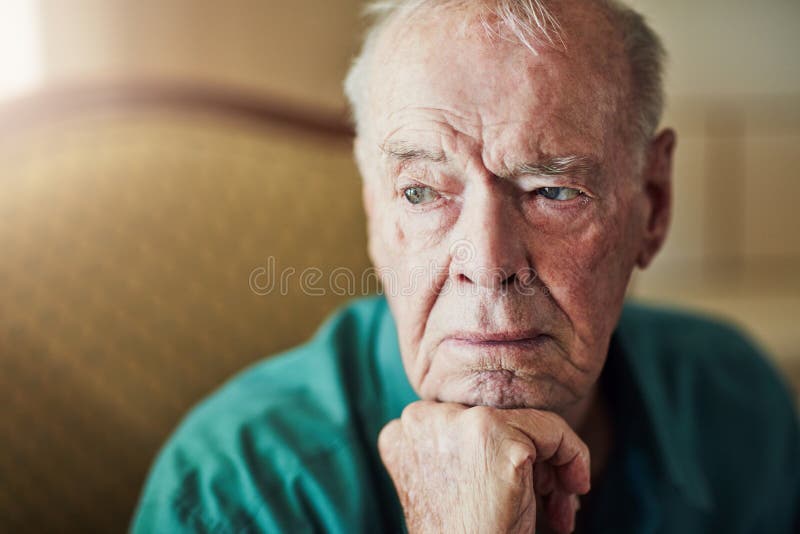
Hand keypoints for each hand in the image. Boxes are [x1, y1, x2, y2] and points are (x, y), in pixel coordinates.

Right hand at [378, 401, 590, 532]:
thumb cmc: (461, 533)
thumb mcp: (447, 480)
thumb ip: (459, 445)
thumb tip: (516, 434)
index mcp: (405, 431)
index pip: (465, 421)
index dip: (495, 458)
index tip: (513, 490)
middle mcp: (422, 417)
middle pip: (494, 419)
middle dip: (526, 461)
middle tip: (545, 501)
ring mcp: (458, 422)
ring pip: (524, 423)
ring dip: (549, 467)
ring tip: (557, 506)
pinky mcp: (495, 435)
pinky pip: (553, 431)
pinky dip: (574, 457)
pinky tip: (575, 488)